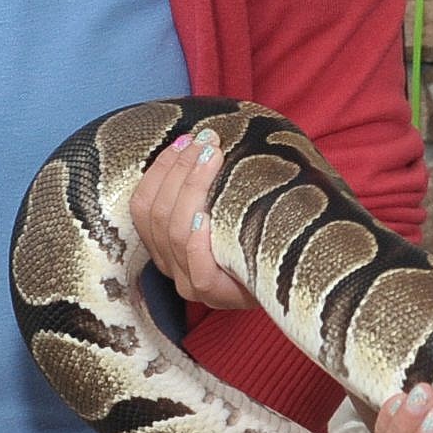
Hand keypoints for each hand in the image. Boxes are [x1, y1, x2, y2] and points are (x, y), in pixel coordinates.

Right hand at [127, 125, 256, 309]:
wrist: (289, 279)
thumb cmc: (257, 237)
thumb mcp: (228, 207)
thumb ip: (209, 185)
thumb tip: (208, 138)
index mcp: (164, 243)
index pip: (143, 205)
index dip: (160, 169)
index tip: (185, 140)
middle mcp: (171, 265)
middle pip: (158, 214)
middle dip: (179, 170)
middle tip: (206, 141)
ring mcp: (189, 283)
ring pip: (174, 232)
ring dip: (191, 187)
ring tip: (213, 157)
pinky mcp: (212, 294)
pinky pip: (196, 264)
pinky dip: (196, 237)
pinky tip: (206, 215)